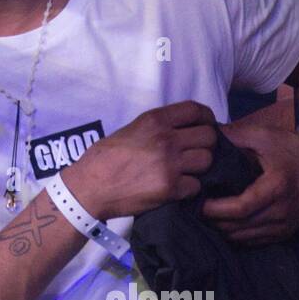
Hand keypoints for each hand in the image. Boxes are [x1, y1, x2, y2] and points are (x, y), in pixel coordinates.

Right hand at [61, 101, 218, 220]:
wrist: (89, 187)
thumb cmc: (104, 158)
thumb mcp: (130, 130)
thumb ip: (157, 127)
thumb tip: (181, 130)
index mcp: (154, 120)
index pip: (196, 110)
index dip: (206, 118)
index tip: (205, 126)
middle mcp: (166, 139)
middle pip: (209, 137)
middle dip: (205, 145)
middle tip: (193, 153)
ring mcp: (170, 164)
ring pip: (207, 161)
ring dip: (199, 168)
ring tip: (185, 171)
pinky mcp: (170, 188)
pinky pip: (196, 186)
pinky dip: (188, 189)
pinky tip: (175, 188)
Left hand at [200, 123, 298, 244]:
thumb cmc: (293, 148)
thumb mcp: (265, 136)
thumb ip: (235, 135)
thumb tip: (206, 135)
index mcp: (276, 187)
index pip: (240, 208)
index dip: (215, 209)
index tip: (200, 202)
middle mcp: (282, 210)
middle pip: (239, 227)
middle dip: (214, 221)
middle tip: (197, 210)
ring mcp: (286, 224)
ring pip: (245, 237)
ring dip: (224, 230)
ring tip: (208, 217)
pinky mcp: (286, 231)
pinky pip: (256, 241)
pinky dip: (238, 236)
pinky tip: (226, 224)